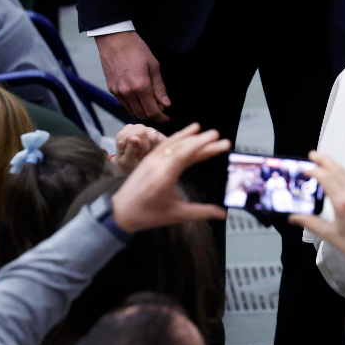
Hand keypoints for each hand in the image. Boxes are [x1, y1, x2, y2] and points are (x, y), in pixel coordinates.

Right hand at [95, 31, 169, 122]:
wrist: (115, 39)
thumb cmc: (136, 49)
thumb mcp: (154, 66)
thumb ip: (160, 88)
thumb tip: (165, 104)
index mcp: (141, 87)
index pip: (152, 111)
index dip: (161, 117)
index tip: (166, 117)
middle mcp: (128, 93)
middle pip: (142, 114)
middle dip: (152, 114)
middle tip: (160, 107)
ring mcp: (118, 92)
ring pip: (132, 111)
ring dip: (142, 111)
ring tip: (150, 101)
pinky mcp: (111, 89)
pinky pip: (124, 104)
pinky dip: (133, 105)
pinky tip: (138, 96)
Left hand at [111, 123, 229, 232]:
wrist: (121, 211)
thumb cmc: (149, 215)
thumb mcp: (177, 215)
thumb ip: (201, 212)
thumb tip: (223, 214)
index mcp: (164, 177)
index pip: (186, 155)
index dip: (202, 145)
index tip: (217, 139)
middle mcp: (157, 164)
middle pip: (181, 147)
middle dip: (200, 140)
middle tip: (218, 135)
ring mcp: (151, 160)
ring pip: (171, 143)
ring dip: (187, 135)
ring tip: (200, 128)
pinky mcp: (147, 159)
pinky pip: (163, 144)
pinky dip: (175, 138)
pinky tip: (184, 135)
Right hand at [289, 152, 344, 286]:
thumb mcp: (329, 235)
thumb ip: (310, 223)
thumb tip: (293, 218)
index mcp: (343, 204)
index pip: (327, 178)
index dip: (314, 170)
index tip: (305, 167)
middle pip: (338, 171)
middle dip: (325, 160)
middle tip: (313, 154)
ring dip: (335, 166)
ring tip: (324, 162)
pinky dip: (344, 175)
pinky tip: (338, 177)